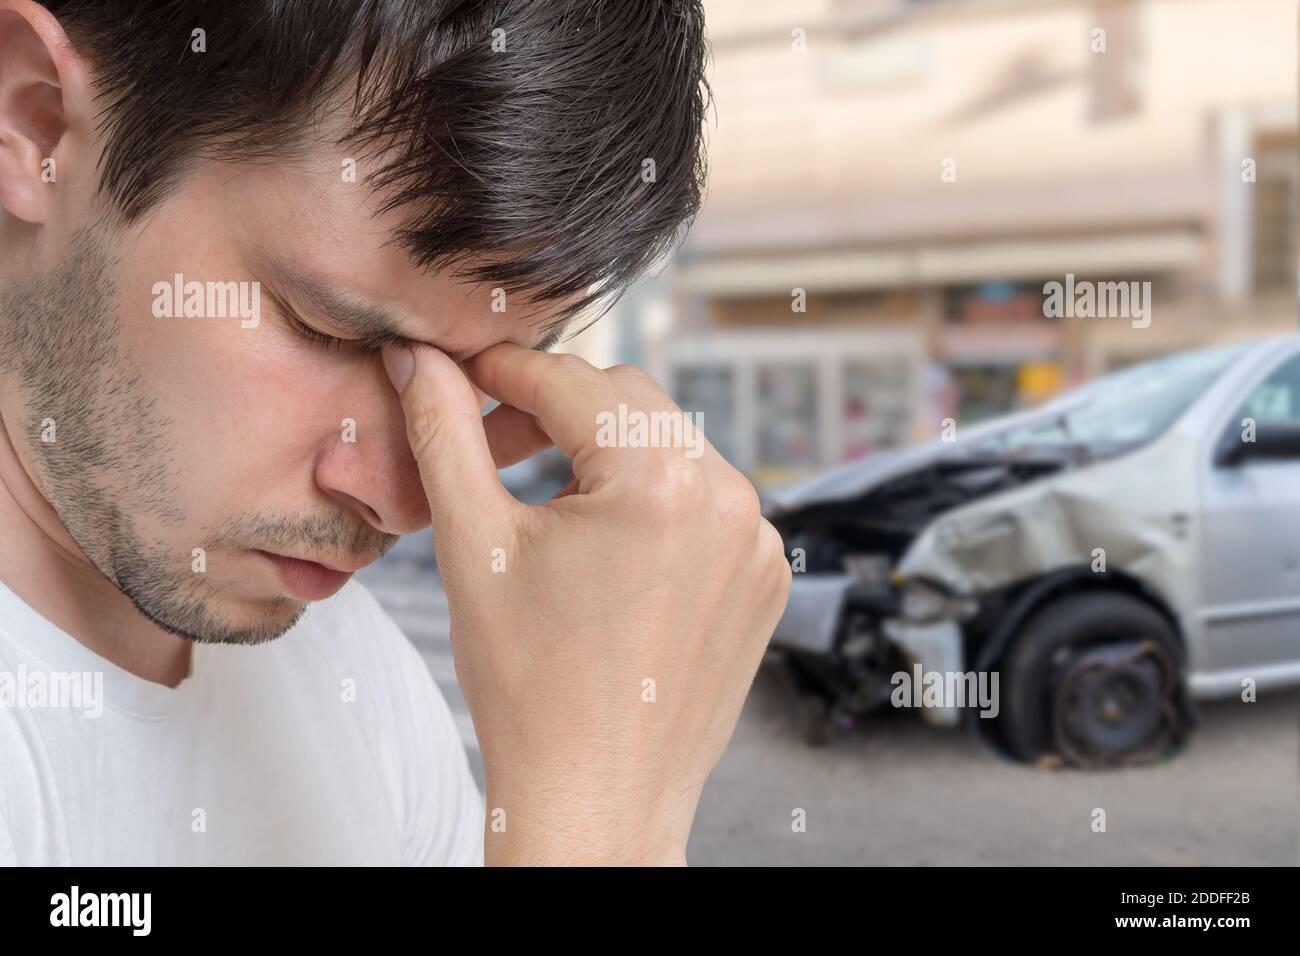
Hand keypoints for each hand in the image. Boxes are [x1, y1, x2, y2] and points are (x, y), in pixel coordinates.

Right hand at [383, 343, 791, 864]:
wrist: (596, 798)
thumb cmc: (529, 686)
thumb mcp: (471, 546)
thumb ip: (444, 433)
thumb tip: (418, 359)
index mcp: (658, 480)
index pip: (570, 381)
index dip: (503, 372)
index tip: (462, 376)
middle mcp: (727, 498)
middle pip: (628, 402)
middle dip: (556, 410)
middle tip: (494, 445)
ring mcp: (757, 539)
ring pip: (670, 447)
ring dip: (607, 453)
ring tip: (550, 507)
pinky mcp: (765, 576)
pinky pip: (707, 501)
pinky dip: (656, 501)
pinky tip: (608, 550)